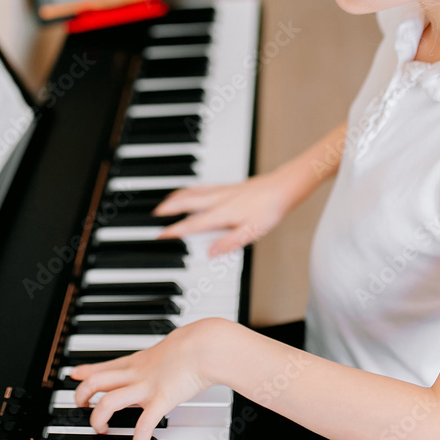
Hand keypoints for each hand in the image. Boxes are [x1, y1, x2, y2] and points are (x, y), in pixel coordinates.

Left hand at [69, 318, 227, 439]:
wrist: (204, 345)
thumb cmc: (190, 347)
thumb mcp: (165, 350)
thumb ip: (156, 357)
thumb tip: (164, 353)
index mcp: (136, 363)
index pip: (103, 366)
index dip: (85, 372)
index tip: (74, 375)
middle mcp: (135, 375)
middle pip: (96, 382)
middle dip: (81, 395)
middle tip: (81, 405)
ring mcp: (145, 387)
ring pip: (109, 402)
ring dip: (98, 418)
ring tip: (101, 428)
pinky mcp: (160, 400)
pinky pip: (143, 423)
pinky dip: (137, 438)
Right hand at [154, 171, 295, 255]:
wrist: (283, 187)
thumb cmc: (270, 209)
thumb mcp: (252, 232)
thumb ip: (229, 243)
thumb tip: (210, 252)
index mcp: (222, 213)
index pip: (193, 224)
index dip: (175, 231)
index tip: (161, 235)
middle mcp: (219, 200)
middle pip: (187, 203)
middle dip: (169, 208)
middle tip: (155, 213)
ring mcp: (223, 191)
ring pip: (193, 192)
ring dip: (177, 197)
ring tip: (166, 201)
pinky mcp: (228, 186)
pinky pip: (202, 187)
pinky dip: (190, 189)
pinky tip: (191, 191)